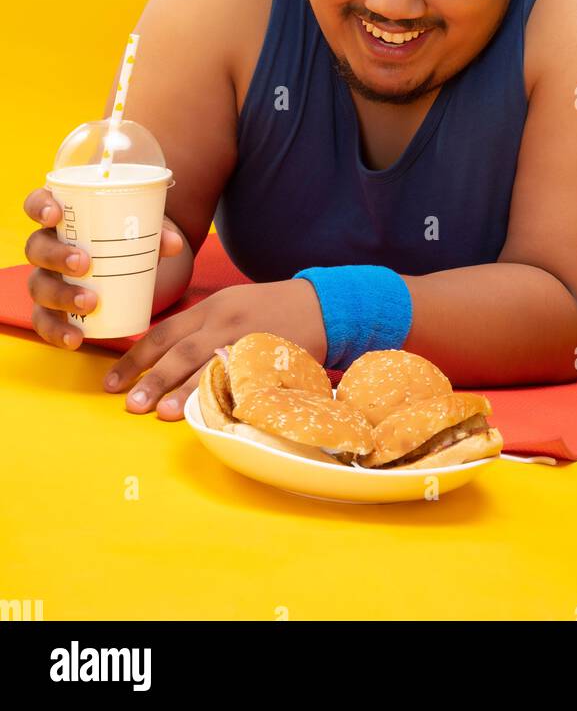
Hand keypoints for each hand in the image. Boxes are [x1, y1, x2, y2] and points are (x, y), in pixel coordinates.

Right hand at [24, 187, 186, 350]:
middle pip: (36, 247)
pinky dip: (57, 331)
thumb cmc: (126, 239)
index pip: (37, 204)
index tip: (56, 214)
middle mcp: (46, 247)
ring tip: (90, 303)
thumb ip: (157, 234)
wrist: (125, 265)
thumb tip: (174, 244)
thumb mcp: (142, 230)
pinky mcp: (51, 308)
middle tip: (84, 264)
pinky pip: (44, 320)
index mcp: (63, 219)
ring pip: (38, 285)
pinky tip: (75, 338)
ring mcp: (46, 278)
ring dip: (61, 295)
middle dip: (56, 256)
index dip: (40, 207)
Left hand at [100, 279, 327, 420]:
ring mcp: (246, 340)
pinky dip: (222, 397)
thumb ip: (199, 326)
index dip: (135, 358)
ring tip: (161, 413)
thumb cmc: (269, 307)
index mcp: (210, 308)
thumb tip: (160, 358)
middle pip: (180, 351)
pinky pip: (240, 381)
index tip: (112, 382)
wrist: (321, 304)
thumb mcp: (230, 304)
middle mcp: (224, 322)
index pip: (163, 333)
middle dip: (152, 379)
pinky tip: (208, 415)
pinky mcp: (268, 359)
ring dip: (182, 392)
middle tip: (130, 405)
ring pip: (207, 367)